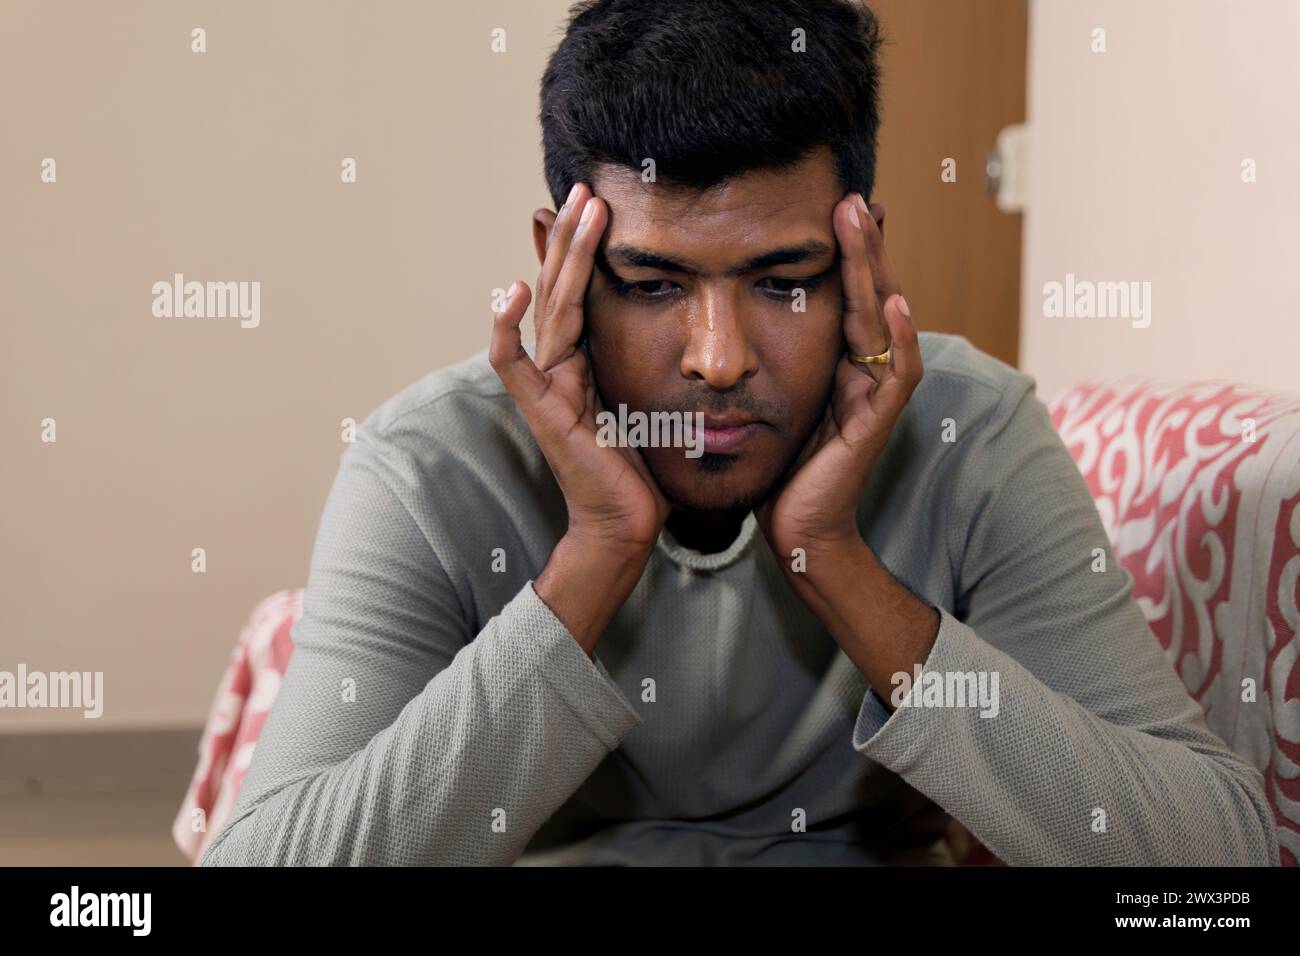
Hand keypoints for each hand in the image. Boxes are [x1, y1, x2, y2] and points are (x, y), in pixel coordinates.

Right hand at [489, 182, 671, 555]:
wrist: (627, 523)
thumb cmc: (642, 468)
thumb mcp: (651, 396)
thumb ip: (649, 358)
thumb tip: (672, 319)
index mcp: (585, 360)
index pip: (581, 291)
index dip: (585, 247)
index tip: (599, 203)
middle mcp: (560, 367)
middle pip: (562, 288)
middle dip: (572, 237)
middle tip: (584, 186)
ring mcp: (547, 387)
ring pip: (548, 311)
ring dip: (559, 259)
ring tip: (568, 212)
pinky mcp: (543, 412)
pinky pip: (513, 366)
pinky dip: (506, 330)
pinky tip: (511, 291)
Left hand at [755, 192, 922, 568]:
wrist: (795, 527)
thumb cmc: (776, 467)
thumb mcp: (764, 396)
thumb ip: (760, 357)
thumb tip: (722, 315)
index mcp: (836, 359)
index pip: (843, 292)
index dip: (841, 251)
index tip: (829, 203)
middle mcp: (863, 369)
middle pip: (869, 293)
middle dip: (861, 244)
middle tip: (851, 194)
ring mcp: (875, 394)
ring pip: (885, 320)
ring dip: (877, 270)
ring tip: (866, 222)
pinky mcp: (877, 423)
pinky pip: (899, 375)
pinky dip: (899, 340)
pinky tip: (892, 304)